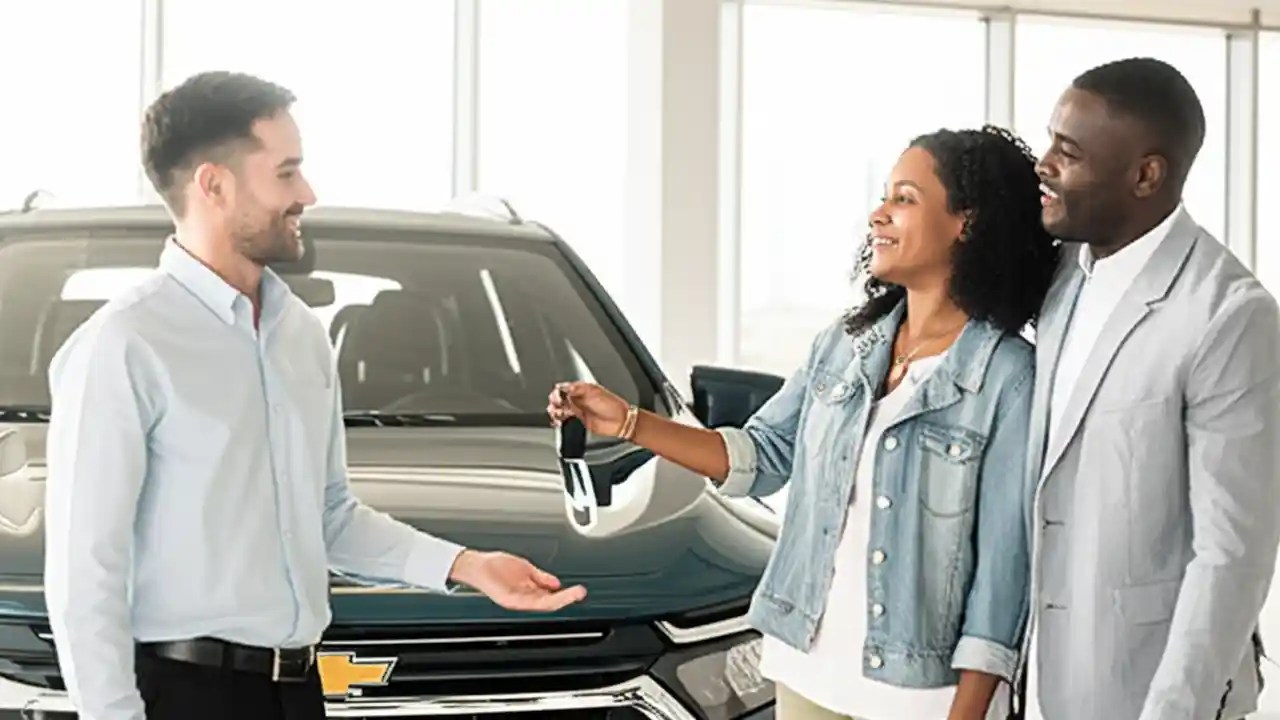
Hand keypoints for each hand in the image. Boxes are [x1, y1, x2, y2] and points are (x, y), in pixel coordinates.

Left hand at [449, 549, 586, 611]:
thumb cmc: (495, 566)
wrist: (476, 565)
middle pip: (551, 601)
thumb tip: (557, 583)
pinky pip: (532, 602)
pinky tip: (556, 593)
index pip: (551, 596)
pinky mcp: (511, 600)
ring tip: (574, 594)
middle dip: (568, 597)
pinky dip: (546, 598)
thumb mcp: (525, 569)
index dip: (566, 594)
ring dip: (561, 599)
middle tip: (581, 593)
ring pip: (545, 604)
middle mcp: (525, 598)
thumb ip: (541, 577)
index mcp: (529, 591)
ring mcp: (518, 600)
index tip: (579, 590)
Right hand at [547, 381, 628, 436]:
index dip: (559, 391)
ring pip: (560, 407)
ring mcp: (579, 408)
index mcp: (583, 388)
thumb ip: (578, 389)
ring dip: (555, 410)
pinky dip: (558, 419)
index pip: (564, 387)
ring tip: (558, 414)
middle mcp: (579, 397)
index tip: (558, 396)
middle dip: (555, 401)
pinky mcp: (579, 419)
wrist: (620, 421)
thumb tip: (563, 386)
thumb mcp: (594, 392)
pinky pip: (564, 418)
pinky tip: (558, 420)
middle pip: (559, 397)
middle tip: (558, 405)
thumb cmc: (612, 405)